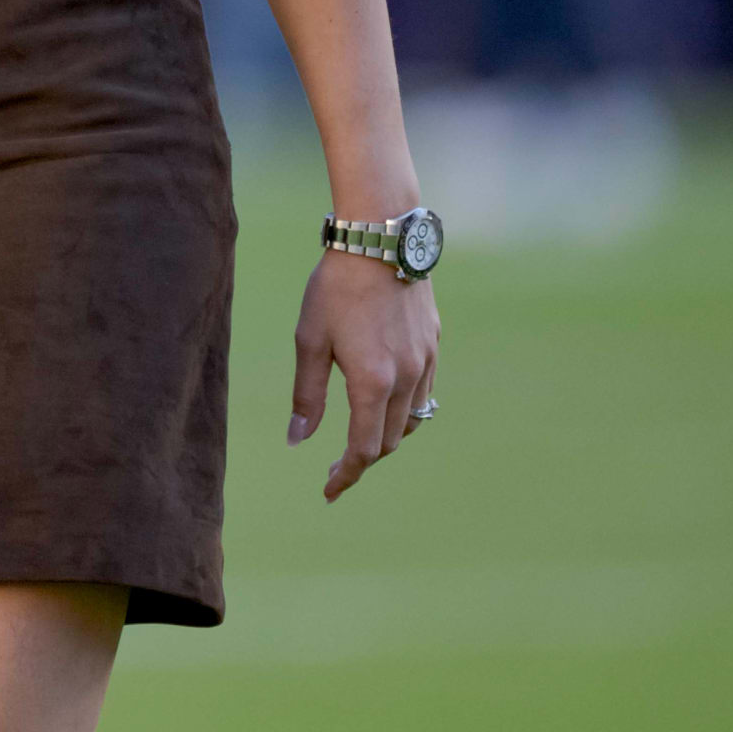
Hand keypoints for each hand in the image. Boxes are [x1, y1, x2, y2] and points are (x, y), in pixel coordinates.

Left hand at [289, 247, 439, 501]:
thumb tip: (298, 440)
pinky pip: (423, 392)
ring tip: (359, 437)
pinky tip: (384, 401)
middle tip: (336, 468)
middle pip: (389, 440)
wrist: (381, 240)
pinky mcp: (434, 344)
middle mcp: (405, 378)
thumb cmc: (335, 288)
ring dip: (386, 435)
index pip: (363, 449)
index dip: (346, 475)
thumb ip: (308, 394)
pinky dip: (404, 409)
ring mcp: (425, 361)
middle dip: (363, 459)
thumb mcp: (309, 340)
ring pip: (411, 419)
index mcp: (372, 382)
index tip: (329, 491)